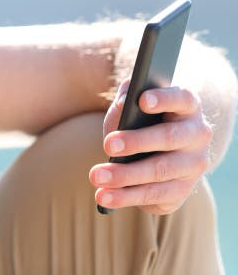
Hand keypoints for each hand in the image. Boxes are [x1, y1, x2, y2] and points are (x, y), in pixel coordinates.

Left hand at [88, 78, 213, 214]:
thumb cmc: (141, 118)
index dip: (164, 99)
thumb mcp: (133, 104)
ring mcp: (194, 166)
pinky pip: (155, 196)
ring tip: (96, 177)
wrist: (158, 148)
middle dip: (136, 142)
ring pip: (161, 171)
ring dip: (126, 176)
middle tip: (107, 145)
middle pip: (169, 137)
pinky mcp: (182, 190)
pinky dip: (127, 197)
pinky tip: (105, 197)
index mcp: (188, 106)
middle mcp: (197, 135)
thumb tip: (124, 103)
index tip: (142, 100)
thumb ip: (127, 97)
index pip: (181, 98)